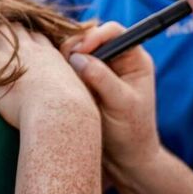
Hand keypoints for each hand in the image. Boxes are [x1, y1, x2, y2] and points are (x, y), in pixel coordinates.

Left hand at [0, 23, 95, 128]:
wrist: (62, 114)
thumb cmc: (74, 115)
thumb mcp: (81, 99)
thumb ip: (77, 96)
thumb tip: (82, 107)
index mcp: (51, 57)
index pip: (35, 36)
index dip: (25, 31)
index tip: (18, 29)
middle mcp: (30, 49)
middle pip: (12, 25)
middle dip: (0, 19)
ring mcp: (10, 54)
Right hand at [64, 24, 161, 173]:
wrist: (125, 161)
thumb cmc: (131, 134)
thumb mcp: (121, 105)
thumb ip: (102, 79)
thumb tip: (78, 58)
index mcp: (134, 60)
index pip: (114, 32)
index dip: (95, 36)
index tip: (81, 51)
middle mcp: (116, 61)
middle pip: (90, 38)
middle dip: (76, 48)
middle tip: (66, 66)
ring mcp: (99, 71)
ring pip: (76, 52)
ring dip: (66, 61)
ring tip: (63, 80)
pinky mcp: (84, 83)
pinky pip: (68, 68)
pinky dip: (61, 73)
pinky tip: (57, 86)